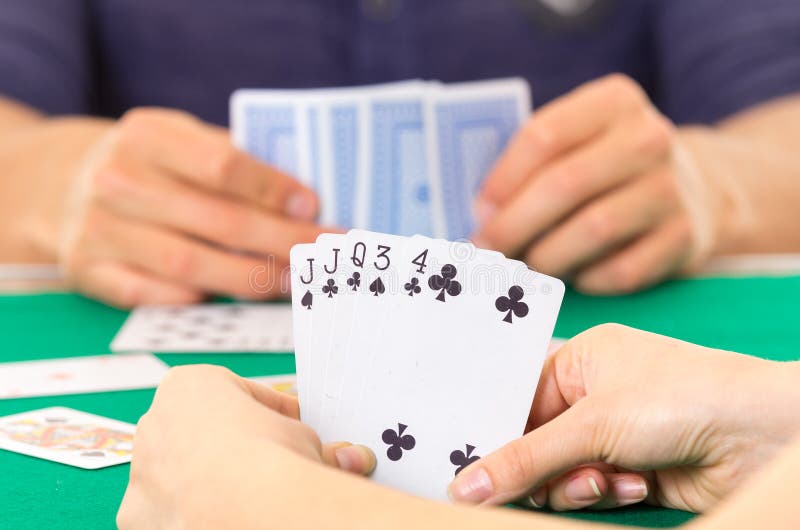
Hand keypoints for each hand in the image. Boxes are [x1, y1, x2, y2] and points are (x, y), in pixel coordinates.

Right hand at [57, 107, 329, 306]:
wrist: (63, 184)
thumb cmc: (149, 164)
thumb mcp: (181, 139)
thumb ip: (232, 158)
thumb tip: (302, 201)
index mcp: (147, 136)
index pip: (223, 166)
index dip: (274, 190)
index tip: (314, 206)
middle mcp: (117, 180)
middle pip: (218, 221)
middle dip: (280, 241)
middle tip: (318, 253)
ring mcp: (98, 229)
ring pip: (191, 265)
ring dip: (251, 278)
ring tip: (290, 280)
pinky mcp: (88, 271)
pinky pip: (155, 296)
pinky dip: (199, 299)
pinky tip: (231, 296)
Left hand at [117, 365, 375, 529]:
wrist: (252, 506)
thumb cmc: (274, 456)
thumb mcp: (302, 433)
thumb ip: (302, 438)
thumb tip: (338, 456)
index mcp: (188, 386)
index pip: (234, 393)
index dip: (269, 410)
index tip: (290, 426)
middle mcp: (153, 424)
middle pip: (199, 432)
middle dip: (233, 446)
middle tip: (273, 462)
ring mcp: (141, 473)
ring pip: (178, 475)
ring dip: (211, 481)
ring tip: (252, 495)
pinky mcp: (137, 519)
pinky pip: (169, 514)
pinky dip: (194, 516)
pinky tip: (227, 517)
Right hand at [448, 324, 799, 511]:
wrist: (765, 436)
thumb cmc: (684, 398)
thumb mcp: (593, 424)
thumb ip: (525, 459)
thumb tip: (466, 485)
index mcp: (581, 359)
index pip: (516, 393)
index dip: (492, 425)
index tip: (465, 457)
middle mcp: (596, 393)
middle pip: (534, 438)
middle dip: (536, 464)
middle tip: (528, 483)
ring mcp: (615, 433)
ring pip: (561, 471)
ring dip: (577, 483)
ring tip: (602, 480)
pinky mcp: (635, 470)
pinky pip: (592, 489)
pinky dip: (608, 493)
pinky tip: (636, 484)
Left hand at [473, 74, 717, 293]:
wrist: (693, 189)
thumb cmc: (603, 166)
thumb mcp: (577, 142)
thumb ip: (531, 163)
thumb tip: (478, 213)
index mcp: (613, 101)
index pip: (544, 136)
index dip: (503, 178)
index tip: (478, 210)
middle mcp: (648, 138)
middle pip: (565, 185)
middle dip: (514, 224)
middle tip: (485, 249)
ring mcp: (670, 188)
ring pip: (593, 230)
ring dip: (545, 256)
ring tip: (523, 266)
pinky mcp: (684, 237)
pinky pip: (621, 270)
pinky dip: (586, 280)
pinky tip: (572, 276)